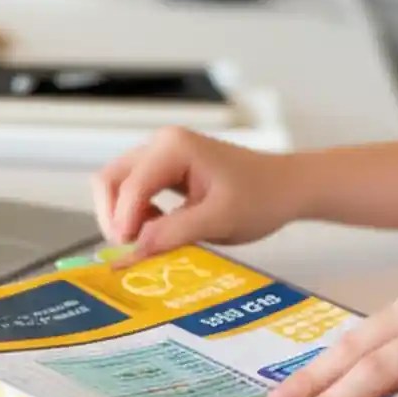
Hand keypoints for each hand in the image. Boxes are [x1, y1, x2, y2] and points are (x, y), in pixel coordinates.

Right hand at [91, 127, 300, 265]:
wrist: (286, 187)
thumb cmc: (261, 198)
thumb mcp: (219, 220)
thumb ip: (175, 232)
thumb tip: (135, 250)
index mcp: (173, 148)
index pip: (130, 186)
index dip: (123, 221)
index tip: (129, 252)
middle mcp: (161, 144)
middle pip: (111, 179)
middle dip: (114, 216)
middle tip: (131, 248)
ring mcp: (160, 154)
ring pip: (118, 185)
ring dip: (124, 216)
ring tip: (148, 240)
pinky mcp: (163, 168)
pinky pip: (132, 190)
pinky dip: (135, 213)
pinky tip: (158, 228)